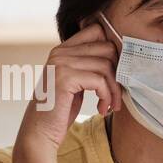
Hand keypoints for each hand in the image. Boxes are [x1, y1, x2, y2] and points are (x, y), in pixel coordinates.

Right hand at [16, 22, 120, 151]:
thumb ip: (90, 66)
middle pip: (107, 48)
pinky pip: (100, 80)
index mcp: (63, 49)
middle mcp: (60, 52)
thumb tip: (122, 57)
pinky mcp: (64, 78)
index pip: (97, 30)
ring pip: (107, 66)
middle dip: (118, 73)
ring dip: (114, 90)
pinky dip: (107, 96)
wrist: (40, 132)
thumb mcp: (77, 83)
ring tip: (110, 105)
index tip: (116, 73)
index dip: (114, 50)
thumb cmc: (61, 110)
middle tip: (115, 95)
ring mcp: (61, 63)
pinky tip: (102, 109)